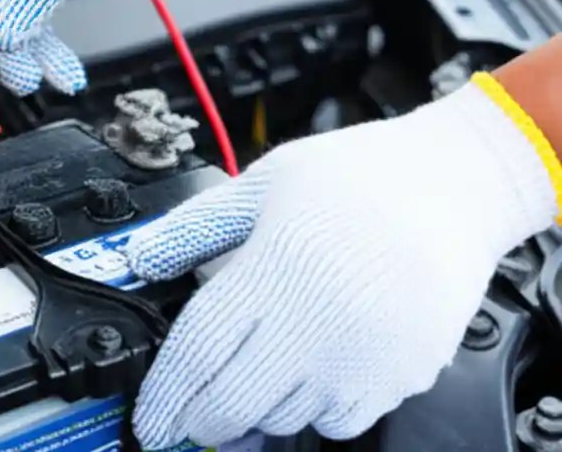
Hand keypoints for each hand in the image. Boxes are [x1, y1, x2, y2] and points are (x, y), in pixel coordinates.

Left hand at [124, 76, 558, 448]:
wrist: (457, 185)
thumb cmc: (362, 176)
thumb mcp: (262, 182)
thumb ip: (194, 227)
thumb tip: (142, 259)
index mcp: (275, 270)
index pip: (197, 353)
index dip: (164, 395)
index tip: (148, 418)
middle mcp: (319, 323)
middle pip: (233, 403)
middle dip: (198, 418)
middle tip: (185, 414)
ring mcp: (364, 358)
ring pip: (282, 419)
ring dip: (252, 411)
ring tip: (250, 377)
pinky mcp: (401, 378)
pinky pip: (339, 424)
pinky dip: (311, 413)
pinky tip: (305, 374)